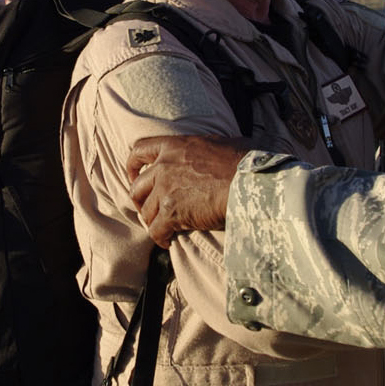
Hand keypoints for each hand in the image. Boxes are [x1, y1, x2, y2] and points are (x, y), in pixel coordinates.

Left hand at [126, 135, 247, 247]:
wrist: (251, 184)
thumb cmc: (246, 163)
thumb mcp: (223, 143)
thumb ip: (207, 148)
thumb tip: (218, 151)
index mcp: (176, 146)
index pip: (140, 150)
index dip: (133, 165)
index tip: (136, 176)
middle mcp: (165, 166)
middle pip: (137, 186)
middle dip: (140, 200)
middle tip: (149, 209)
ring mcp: (166, 190)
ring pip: (146, 211)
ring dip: (153, 221)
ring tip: (163, 228)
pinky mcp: (171, 212)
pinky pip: (156, 230)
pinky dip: (160, 238)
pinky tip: (167, 242)